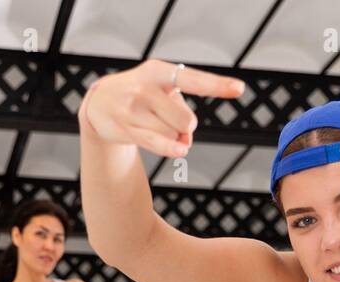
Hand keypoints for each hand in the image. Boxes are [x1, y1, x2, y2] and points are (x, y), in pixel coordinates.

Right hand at [79, 58, 244, 156]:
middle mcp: (145, 87)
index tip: (239, 88)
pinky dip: (172, 149)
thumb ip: (180, 110)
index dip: (217, 85)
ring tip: (158, 127)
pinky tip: (180, 150)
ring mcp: (133, 109)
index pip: (193, 79)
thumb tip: (186, 139)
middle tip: (174, 121)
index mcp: (158, 71)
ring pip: (172, 135)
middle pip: (186, 120)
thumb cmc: (141, 94)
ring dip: (173, 137)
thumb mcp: (162, 91)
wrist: (100, 102)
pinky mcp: (125, 128)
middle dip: (186, 126)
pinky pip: (158, 144)